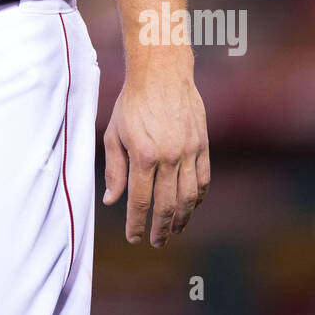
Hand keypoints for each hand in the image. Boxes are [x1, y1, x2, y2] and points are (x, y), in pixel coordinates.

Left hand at [102, 68, 209, 246]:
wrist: (161, 73)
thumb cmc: (132, 103)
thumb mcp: (114, 134)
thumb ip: (114, 170)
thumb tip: (111, 201)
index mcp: (143, 155)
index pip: (140, 201)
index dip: (136, 224)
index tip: (134, 238)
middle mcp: (168, 157)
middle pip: (167, 205)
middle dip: (160, 228)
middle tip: (156, 242)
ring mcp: (188, 152)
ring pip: (188, 197)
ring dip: (182, 219)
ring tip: (174, 230)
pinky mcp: (202, 145)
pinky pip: (203, 180)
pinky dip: (197, 198)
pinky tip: (190, 207)